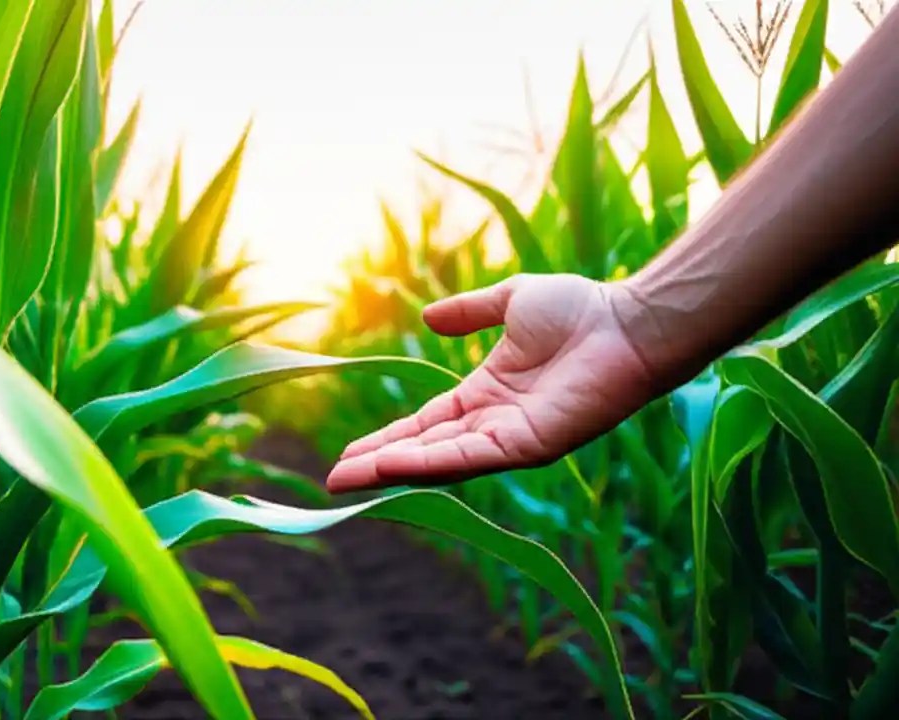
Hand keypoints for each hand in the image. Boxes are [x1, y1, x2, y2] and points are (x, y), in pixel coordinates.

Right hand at [326, 274, 658, 492]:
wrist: (627, 321)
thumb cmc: (582, 309)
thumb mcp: (512, 301)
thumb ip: (471, 312)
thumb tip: (428, 319)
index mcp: (486, 394)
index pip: (425, 426)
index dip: (388, 439)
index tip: (348, 453)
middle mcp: (493, 424)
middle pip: (424, 451)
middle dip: (378, 465)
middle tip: (334, 480)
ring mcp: (510, 438)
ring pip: (439, 461)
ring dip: (392, 470)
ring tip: (349, 480)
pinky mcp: (528, 446)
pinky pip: (468, 458)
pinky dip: (428, 463)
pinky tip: (392, 465)